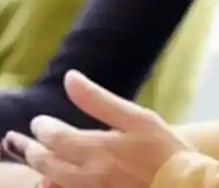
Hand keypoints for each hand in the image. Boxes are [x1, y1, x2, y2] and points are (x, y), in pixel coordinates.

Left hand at [2, 71, 189, 187]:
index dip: (42, 128)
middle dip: (30, 149)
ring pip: (51, 180)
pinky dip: (55, 184)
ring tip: (31, 157)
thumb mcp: (138, 118)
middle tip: (15, 140)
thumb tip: (71, 78)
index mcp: (96, 148)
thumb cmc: (166, 151)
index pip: (54, 136)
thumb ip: (99, 100)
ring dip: (38, 167)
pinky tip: (54, 179)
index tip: (38, 121)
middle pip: (45, 162)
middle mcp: (86, 174)